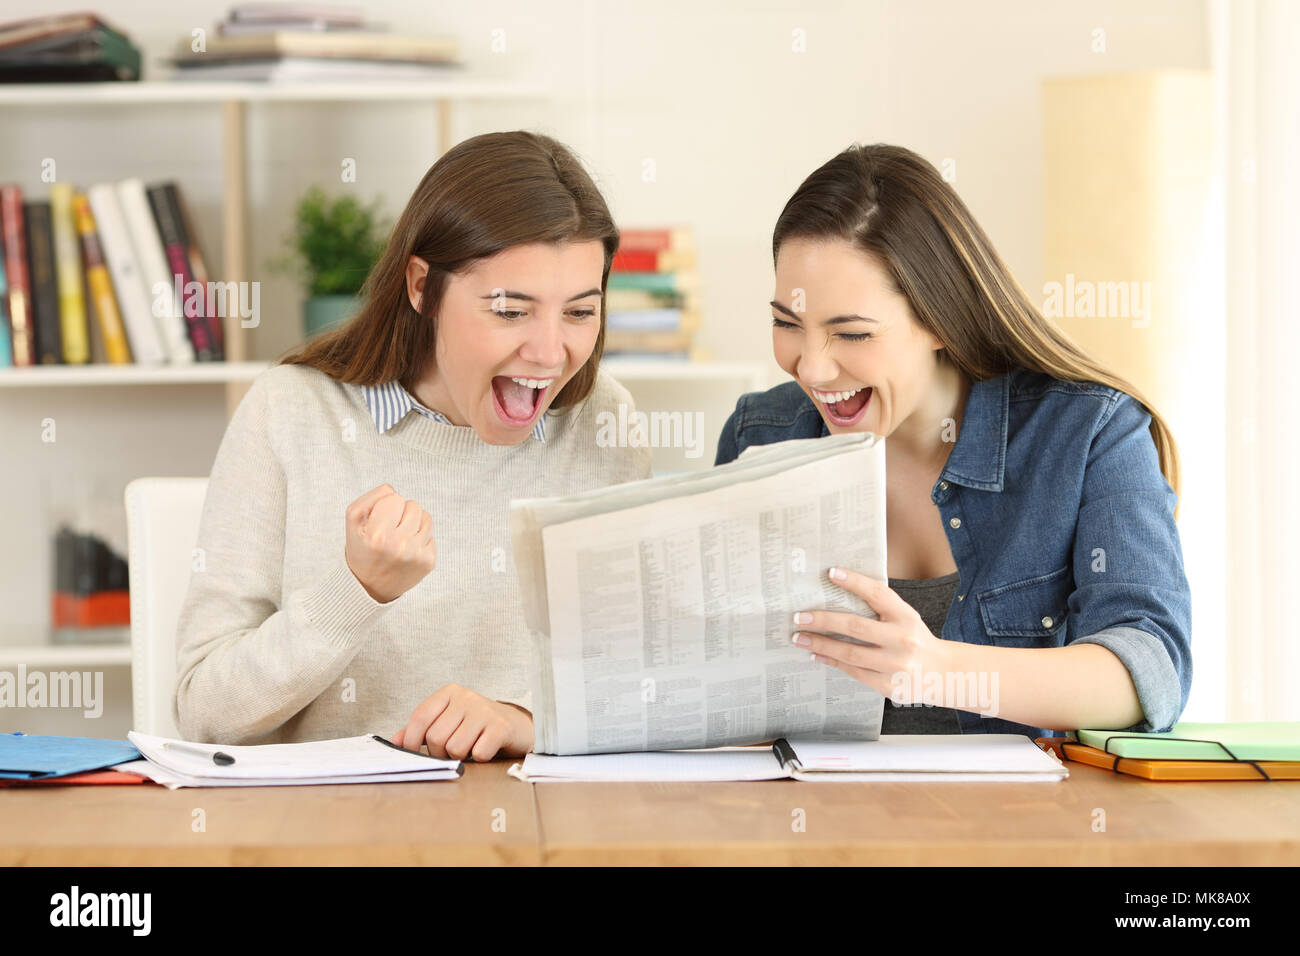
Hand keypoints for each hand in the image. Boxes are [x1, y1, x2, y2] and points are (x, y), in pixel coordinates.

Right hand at [344, 483, 435, 603]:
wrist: (369, 587)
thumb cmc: (361, 549)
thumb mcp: (353, 520)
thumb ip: (371, 497)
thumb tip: (394, 490)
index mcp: (378, 535)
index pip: (395, 498)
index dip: (385, 507)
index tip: (378, 522)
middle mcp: (400, 546)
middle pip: (413, 505)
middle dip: (401, 514)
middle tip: (388, 531)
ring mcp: (417, 555)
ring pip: (426, 517)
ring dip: (413, 523)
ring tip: (398, 537)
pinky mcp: (429, 562)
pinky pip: (431, 534)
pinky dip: (420, 538)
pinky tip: (407, 549)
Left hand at [392, 684, 532, 760]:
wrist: (517, 725)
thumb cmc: (477, 725)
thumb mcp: (448, 721)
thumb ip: (422, 729)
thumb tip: (396, 740)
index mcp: (449, 692)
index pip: (420, 717)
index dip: (411, 740)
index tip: (412, 753)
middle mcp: (466, 697)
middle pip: (436, 737)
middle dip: (440, 753)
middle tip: (452, 751)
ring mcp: (484, 710)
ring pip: (455, 748)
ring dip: (461, 756)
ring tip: (470, 748)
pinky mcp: (501, 726)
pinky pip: (478, 753)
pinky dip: (480, 758)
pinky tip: (486, 748)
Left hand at [791, 566, 952, 703]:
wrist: (942, 673)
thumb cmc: (914, 639)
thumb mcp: (904, 618)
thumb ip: (880, 608)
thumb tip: (837, 593)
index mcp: (906, 617)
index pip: (877, 594)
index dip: (854, 581)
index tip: (831, 572)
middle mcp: (903, 639)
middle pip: (855, 626)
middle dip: (823, 620)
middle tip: (800, 616)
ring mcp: (897, 665)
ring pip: (850, 653)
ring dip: (820, 644)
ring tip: (800, 637)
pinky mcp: (889, 686)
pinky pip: (854, 672)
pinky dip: (832, 662)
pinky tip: (817, 655)